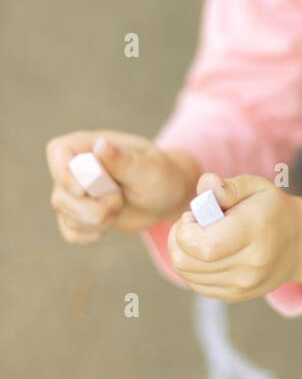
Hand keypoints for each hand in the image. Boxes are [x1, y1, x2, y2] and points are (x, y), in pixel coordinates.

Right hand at [46, 131, 200, 242]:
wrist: (167, 197)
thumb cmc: (160, 175)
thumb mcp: (148, 168)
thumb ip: (123, 160)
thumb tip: (101, 145)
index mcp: (88, 145)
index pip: (58, 151)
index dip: (64, 173)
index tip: (83, 191)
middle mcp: (76, 168)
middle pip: (61, 194)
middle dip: (92, 207)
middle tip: (120, 199)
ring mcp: (75, 193)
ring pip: (65, 215)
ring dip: (96, 220)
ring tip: (119, 206)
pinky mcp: (79, 214)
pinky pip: (70, 231)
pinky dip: (89, 234)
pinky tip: (108, 223)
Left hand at [167, 172, 301, 301]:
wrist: (300, 244)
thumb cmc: (272, 210)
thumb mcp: (256, 187)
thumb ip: (227, 186)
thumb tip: (206, 185)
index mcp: (254, 232)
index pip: (202, 245)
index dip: (185, 229)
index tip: (194, 215)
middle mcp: (249, 265)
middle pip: (186, 262)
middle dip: (180, 239)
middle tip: (196, 223)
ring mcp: (242, 285)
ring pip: (186, 275)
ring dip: (184, 253)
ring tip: (204, 235)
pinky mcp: (234, 296)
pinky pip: (196, 284)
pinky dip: (193, 267)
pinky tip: (209, 251)